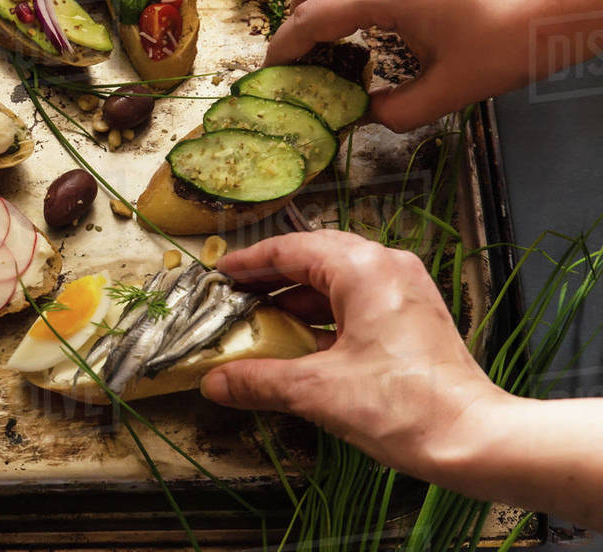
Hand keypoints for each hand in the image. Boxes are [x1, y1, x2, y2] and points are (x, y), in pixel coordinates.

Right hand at [200, 230, 504, 481]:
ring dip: (297, 299)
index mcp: (362, 268)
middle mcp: (387, 267)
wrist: (475, 440)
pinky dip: (324, 315)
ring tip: (262, 321)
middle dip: (272, 278)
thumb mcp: (317, 390)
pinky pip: (357, 302)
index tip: (221, 274)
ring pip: (337, 281)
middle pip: (314, 258)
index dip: (249, 262)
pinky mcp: (413, 317)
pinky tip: (300, 341)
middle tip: (236, 295)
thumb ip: (259, 381)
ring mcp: (404, 291)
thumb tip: (215, 383)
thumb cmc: (405, 406)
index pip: (291, 249)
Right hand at [266, 0, 602, 131]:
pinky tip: (393, 7)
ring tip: (345, 28)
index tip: (273, 67)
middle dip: (297, 12)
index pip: (311, 19)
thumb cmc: (516, 40)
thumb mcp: (453, 89)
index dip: (285, 46)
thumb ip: (397, 110)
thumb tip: (365, 117)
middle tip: (304, 47)